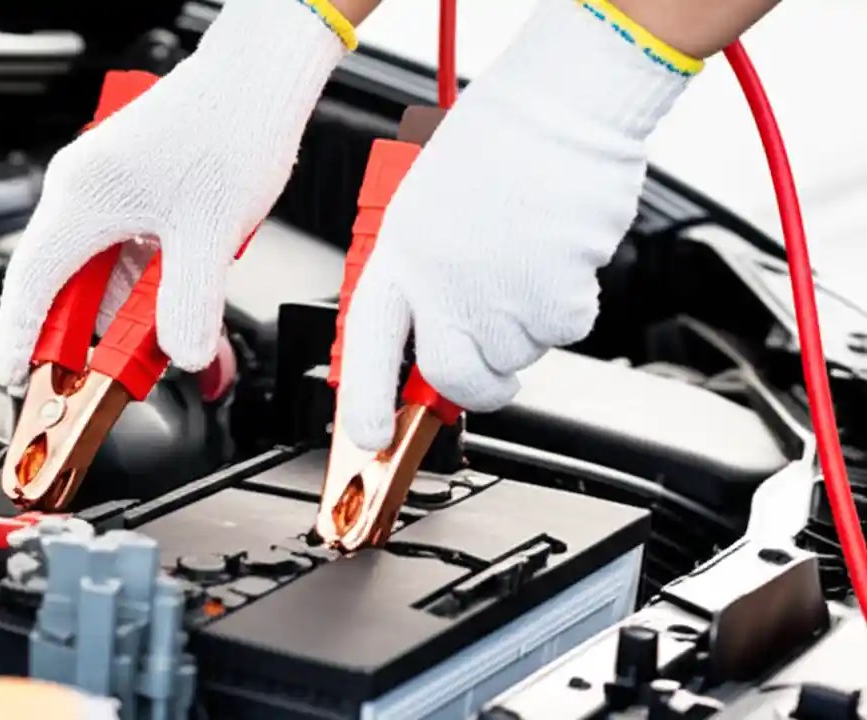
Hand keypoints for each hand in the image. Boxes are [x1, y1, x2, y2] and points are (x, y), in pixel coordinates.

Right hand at [0, 0, 348, 392]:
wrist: (261, 75)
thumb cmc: (230, 126)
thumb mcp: (209, 235)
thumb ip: (189, 305)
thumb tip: (180, 354)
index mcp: (80, 200)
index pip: (31, 285)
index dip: (19, 339)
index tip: (13, 377)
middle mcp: (83, 190)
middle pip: (66, 282)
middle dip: (89, 333)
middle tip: (109, 372)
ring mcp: (108, 186)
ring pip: (102, 268)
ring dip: (127, 307)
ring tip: (161, 336)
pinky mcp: (136, 184)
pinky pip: (126, 248)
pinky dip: (146, 281)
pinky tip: (176, 297)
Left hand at [336, 0, 697, 449]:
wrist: (560, 108)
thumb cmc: (495, 145)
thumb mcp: (427, 210)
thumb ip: (424, 275)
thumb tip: (428, 337)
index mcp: (400, 258)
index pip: (367, 347)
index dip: (364, 402)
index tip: (368, 436)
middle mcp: (444, 285)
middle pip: (456, 378)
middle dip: (479, 390)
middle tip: (491, 378)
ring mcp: (500, 295)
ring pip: (518, 355)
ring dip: (527, 330)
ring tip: (528, 266)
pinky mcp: (557, 295)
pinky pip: (566, 331)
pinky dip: (570, 306)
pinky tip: (559, 257)